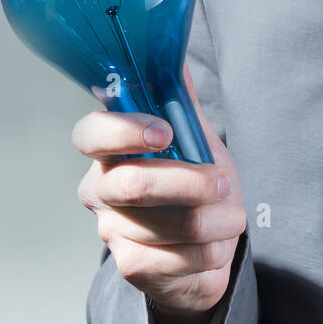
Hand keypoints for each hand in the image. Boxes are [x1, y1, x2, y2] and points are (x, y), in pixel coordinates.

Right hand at [75, 66, 245, 323]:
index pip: (90, 134)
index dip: (124, 130)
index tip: (165, 131)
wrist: (204, 250)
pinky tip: (216, 245)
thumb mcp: (194, 140)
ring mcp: (112, 231)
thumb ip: (181, 102)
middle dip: (192, 183)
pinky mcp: (132, 267)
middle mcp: (101, 190)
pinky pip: (180, 258)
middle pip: (133, 184)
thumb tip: (176, 56)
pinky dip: (213, 250)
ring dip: (218, 220)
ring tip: (232, 217)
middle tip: (225, 182)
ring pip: (169, 225)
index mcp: (110, 151)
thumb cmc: (195, 187)